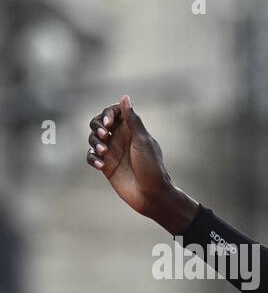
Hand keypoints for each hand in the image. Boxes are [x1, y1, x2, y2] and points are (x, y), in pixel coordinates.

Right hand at [86, 95, 195, 231]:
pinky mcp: (106, 166)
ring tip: (104, 152)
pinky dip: (93, 158)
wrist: (152, 195)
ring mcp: (112, 152)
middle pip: (98, 123)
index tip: (110, 123)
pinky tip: (101, 165)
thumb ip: (133, 120)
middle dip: (98, 126)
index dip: (109, 113)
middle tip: (105, 135)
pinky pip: (91, 156)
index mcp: (132, 130)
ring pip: (93, 139)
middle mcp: (121, 139)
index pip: (114, 112)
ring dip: (95, 142)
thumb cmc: (152, 167)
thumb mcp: (143, 141)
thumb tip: (125, 97)